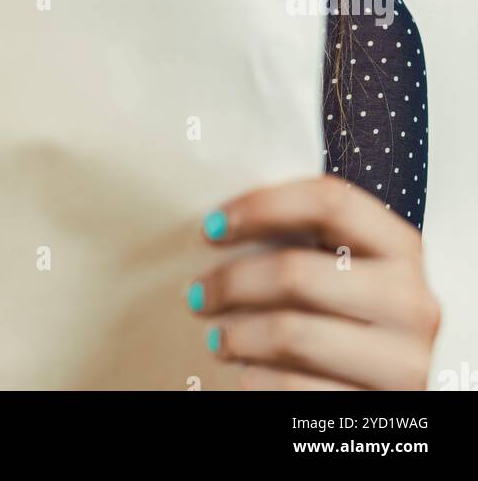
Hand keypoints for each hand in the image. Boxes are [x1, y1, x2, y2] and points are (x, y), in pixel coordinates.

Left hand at [189, 173, 441, 389]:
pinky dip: (256, 380)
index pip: (330, 202)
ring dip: (237, 335)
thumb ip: (309, 240)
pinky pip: (294, 389)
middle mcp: (411, 302)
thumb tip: (222, 223)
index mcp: (401, 248)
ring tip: (217, 337)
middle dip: (232, 281)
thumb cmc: (359, 321)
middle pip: (296, 272)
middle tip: (199, 293)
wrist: (398, 398)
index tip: (213, 225)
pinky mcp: (378, 409)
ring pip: (290, 333)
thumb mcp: (352, 271)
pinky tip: (245, 374)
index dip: (262, 205)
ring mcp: (402, 362)